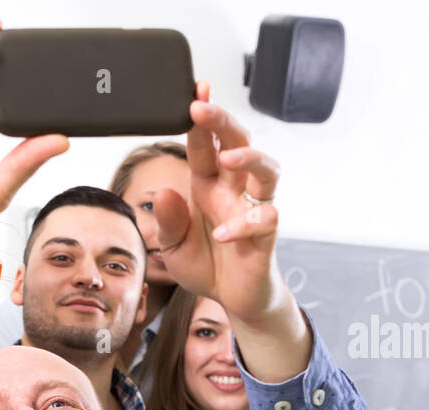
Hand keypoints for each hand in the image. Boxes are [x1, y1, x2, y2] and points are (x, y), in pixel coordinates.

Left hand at [151, 83, 304, 365]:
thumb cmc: (206, 263)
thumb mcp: (172, 245)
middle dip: (222, 121)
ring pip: (265, 170)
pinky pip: (263, 219)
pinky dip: (243, 225)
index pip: (205, 144)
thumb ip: (167, 222)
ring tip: (228, 158)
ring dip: (249, 158)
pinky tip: (222, 234)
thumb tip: (162, 192)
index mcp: (207, 185)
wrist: (232, 298)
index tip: (193, 91)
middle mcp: (233, 190)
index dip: (200, 119)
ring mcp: (252, 208)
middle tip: (203, 106)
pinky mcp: (265, 234)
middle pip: (238, 143)